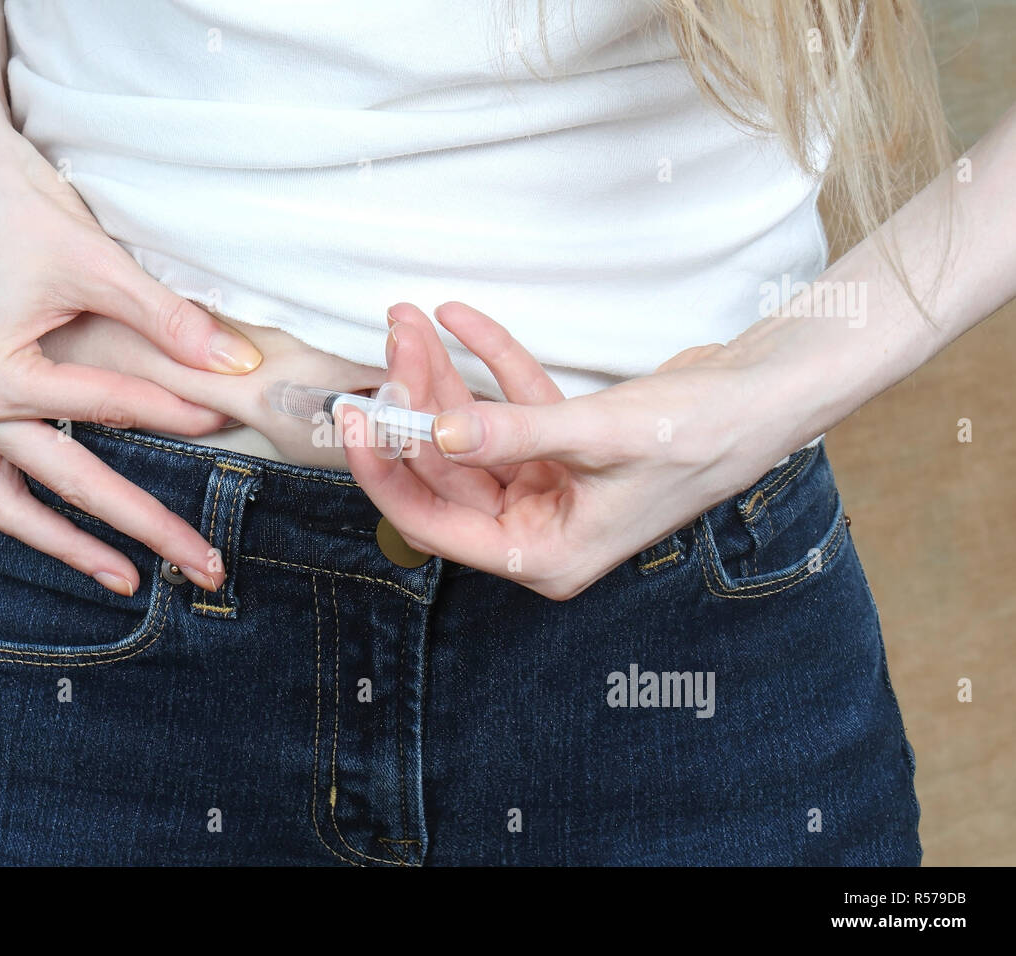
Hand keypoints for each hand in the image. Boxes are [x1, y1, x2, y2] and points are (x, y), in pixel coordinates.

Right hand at [0, 129, 263, 595]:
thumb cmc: (21, 206)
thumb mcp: (100, 263)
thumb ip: (169, 323)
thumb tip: (238, 366)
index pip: (112, 411)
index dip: (178, 414)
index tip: (229, 426)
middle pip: (68, 484)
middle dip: (144, 528)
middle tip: (207, 567)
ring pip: (5, 502)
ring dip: (62, 547)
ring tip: (123, 580)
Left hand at [340, 302, 800, 600]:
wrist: (764, 397)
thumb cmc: (700, 433)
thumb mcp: (601, 434)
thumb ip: (514, 433)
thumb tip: (439, 430)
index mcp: (543, 555)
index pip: (435, 521)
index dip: (384, 470)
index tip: (354, 416)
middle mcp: (540, 529)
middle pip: (448, 468)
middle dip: (414, 402)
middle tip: (393, 339)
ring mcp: (550, 486)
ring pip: (471, 432)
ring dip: (442, 377)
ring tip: (411, 318)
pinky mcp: (564, 446)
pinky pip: (511, 405)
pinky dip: (489, 362)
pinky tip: (460, 318)